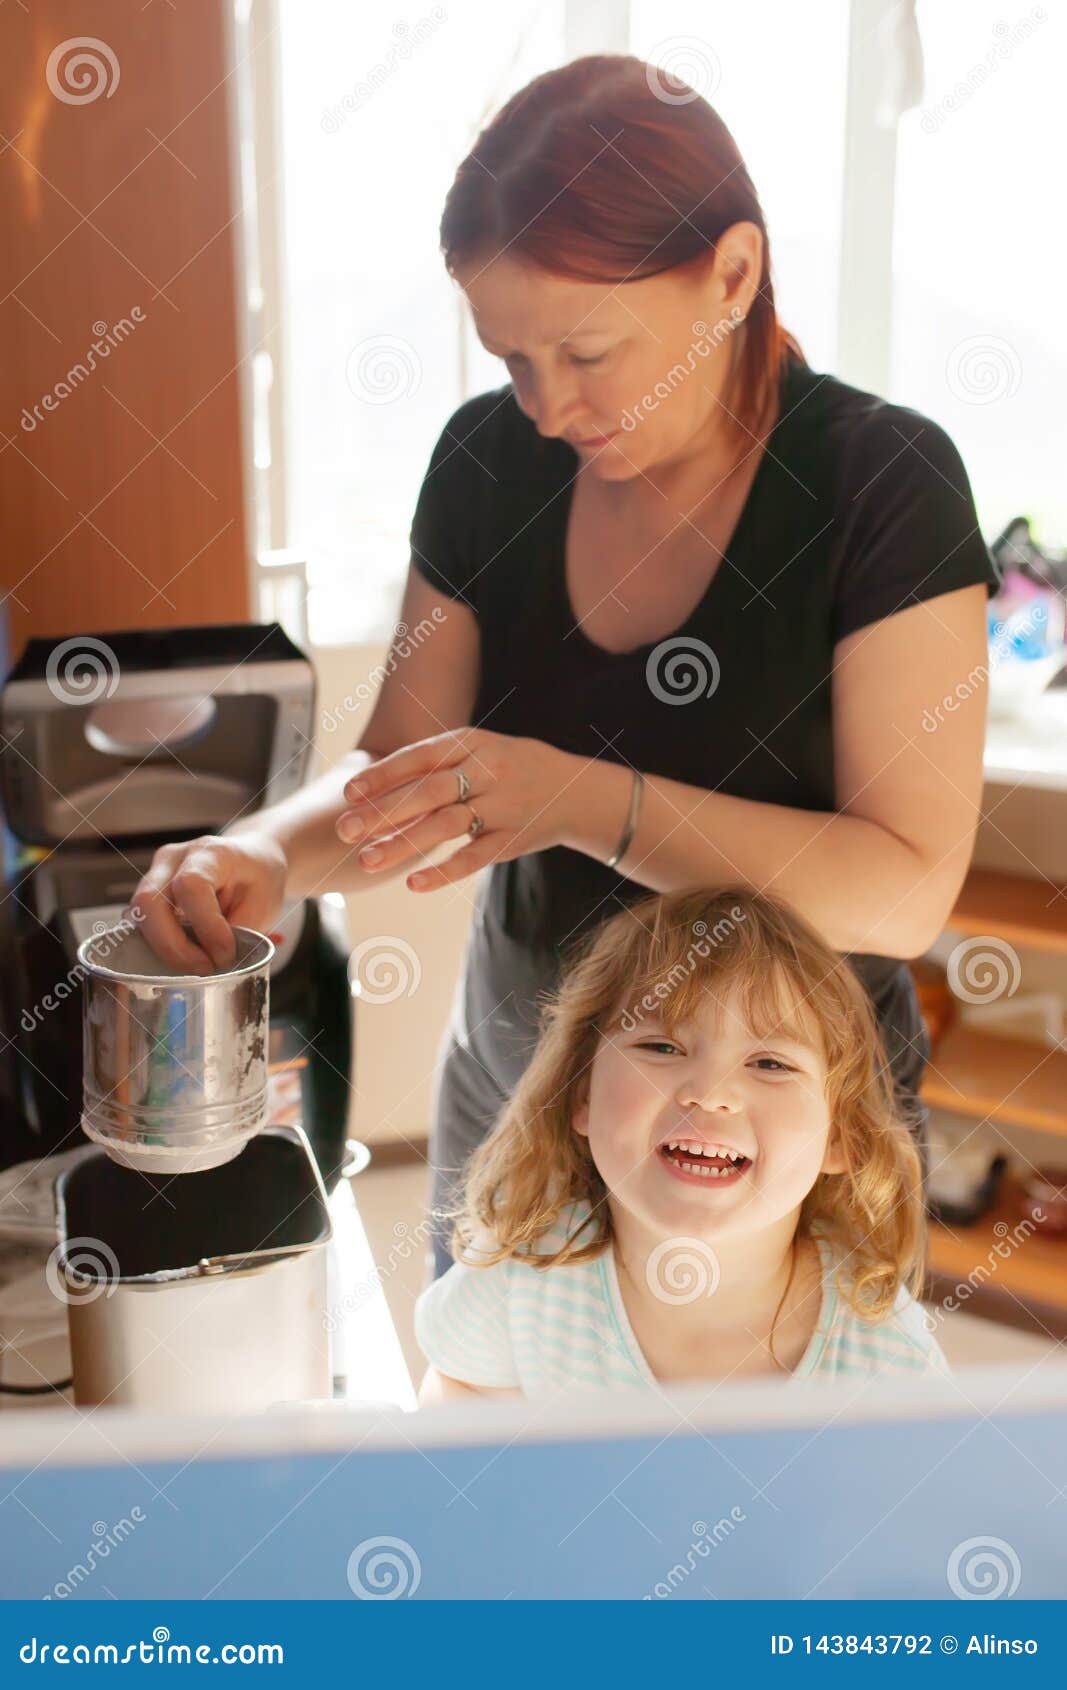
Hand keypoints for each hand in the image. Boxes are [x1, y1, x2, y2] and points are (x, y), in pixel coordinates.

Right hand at [131, 831, 288, 971]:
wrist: (252, 860)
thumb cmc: (260, 879)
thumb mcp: (264, 904)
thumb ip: (237, 931)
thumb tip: (214, 961)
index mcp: (211, 853)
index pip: (191, 886)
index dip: (206, 927)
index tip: (226, 954)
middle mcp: (175, 858)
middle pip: (148, 902)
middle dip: (173, 947)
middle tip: (205, 968)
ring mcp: (156, 873)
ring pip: (138, 916)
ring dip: (165, 949)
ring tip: (199, 965)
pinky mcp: (149, 891)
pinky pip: (141, 923)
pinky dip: (160, 945)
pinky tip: (185, 956)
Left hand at [336, 729, 578, 889]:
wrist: (576, 791)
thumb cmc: (512, 768)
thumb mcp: (480, 749)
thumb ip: (435, 762)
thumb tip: (371, 783)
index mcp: (473, 743)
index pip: (420, 757)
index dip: (383, 775)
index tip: (348, 793)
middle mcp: (487, 771)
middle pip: (427, 792)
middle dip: (382, 812)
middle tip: (344, 831)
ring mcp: (502, 806)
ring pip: (445, 826)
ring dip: (403, 844)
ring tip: (367, 861)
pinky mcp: (513, 839)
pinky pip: (475, 857)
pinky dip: (444, 871)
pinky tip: (415, 884)